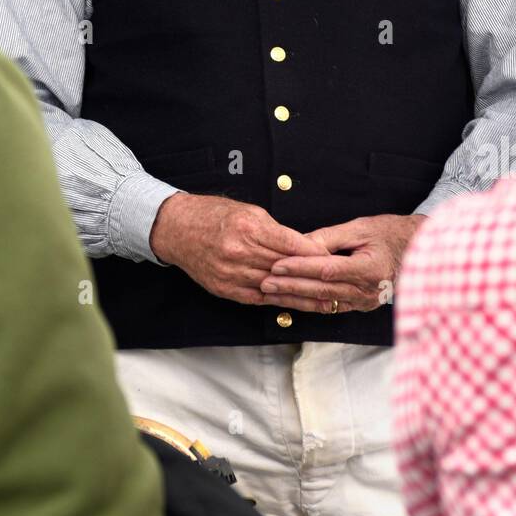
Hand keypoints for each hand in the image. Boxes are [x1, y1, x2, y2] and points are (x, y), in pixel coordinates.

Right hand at [150, 193, 330, 304]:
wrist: (176, 228)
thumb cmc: (213, 214)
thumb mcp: (248, 210)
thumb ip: (274, 230)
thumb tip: (300, 245)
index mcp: (249, 227)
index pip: (291, 244)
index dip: (315, 254)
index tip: (334, 260)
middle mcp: (240, 252)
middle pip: (286, 268)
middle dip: (313, 276)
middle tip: (338, 283)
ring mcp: (231, 273)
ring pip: (275, 288)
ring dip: (301, 295)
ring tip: (326, 302)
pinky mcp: (225, 288)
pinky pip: (257, 298)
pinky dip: (278, 301)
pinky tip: (296, 304)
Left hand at [258, 213, 426, 314]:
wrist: (419, 250)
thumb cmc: (391, 234)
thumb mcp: (361, 227)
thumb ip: (330, 237)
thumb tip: (300, 243)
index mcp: (369, 268)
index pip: (327, 269)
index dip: (300, 267)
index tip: (277, 264)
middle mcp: (367, 290)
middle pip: (322, 289)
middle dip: (290, 286)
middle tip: (265, 281)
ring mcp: (365, 301)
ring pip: (323, 301)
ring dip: (295, 298)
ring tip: (271, 293)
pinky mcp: (362, 305)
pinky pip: (332, 306)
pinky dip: (310, 303)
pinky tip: (292, 300)